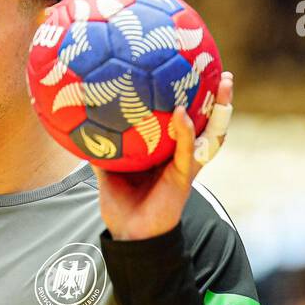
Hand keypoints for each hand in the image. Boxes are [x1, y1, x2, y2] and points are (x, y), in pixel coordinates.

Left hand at [93, 71, 234, 240]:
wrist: (128, 234)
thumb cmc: (121, 203)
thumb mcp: (107, 169)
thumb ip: (100, 147)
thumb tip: (80, 122)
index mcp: (167, 151)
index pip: (186, 119)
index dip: (194, 98)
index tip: (194, 71)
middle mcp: (181, 154)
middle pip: (207, 121)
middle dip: (218, 97)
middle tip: (221, 70)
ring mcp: (185, 164)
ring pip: (210, 132)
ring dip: (220, 108)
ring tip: (224, 83)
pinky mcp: (183, 176)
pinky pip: (188, 149)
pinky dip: (186, 130)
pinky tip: (183, 113)